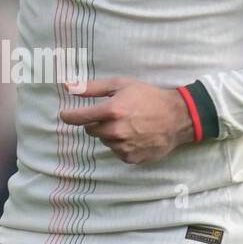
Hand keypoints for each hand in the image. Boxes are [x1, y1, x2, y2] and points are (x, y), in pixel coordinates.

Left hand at [58, 76, 194, 162]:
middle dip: (98, 122)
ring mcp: (123, 147)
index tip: (65, 114)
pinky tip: (134, 135)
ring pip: (104, 141)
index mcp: (112, 110)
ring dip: (110, 134)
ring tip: (128, 124)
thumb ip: (92, 87)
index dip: (69, 115)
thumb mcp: (121, 85)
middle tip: (114, 114)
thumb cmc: (148, 97)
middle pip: (91, 130)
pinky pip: (116, 151)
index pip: (79, 117)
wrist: (177, 118)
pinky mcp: (130, 158)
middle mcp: (116, 131)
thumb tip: (67, 86)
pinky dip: (121, 144)